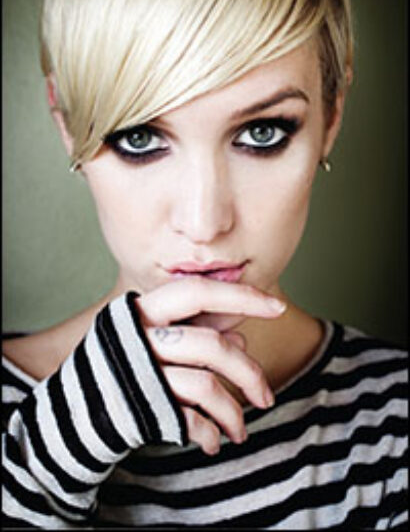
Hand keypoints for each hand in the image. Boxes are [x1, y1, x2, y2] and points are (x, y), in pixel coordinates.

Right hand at [134, 276, 285, 454]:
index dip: (240, 295)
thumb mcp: (154, 339)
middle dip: (247, 372)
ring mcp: (138, 373)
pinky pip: (188, 418)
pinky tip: (214, 441)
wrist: (73, 413)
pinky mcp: (139, 408)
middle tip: (266, 398)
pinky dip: (208, 431)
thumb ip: (195, 332)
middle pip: (211, 345)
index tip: (277, 306)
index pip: (198, 292)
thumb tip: (241, 334)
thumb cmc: (123, 368)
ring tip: (240, 431)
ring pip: (205, 385)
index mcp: (142, 310)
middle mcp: (139, 337)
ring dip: (233, 412)